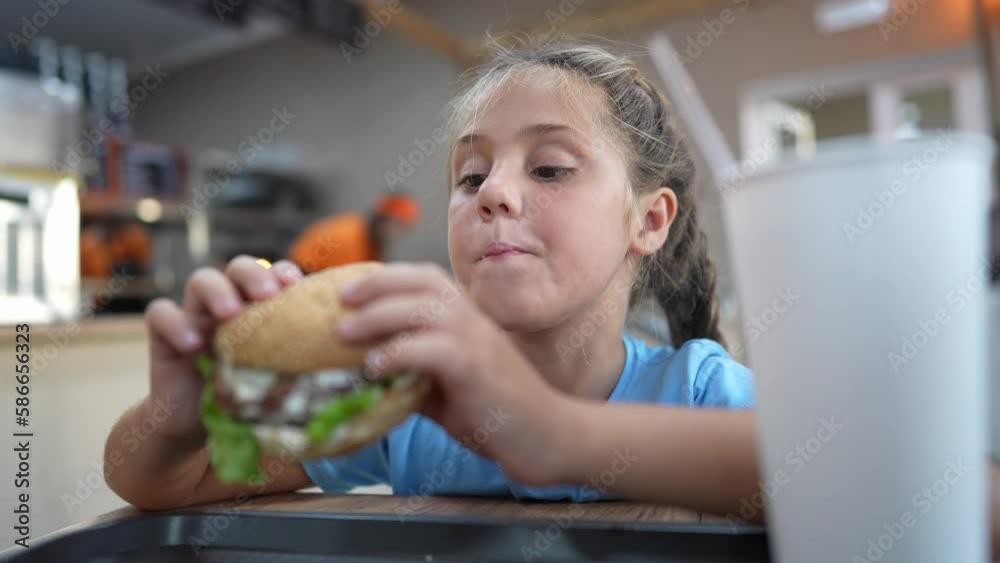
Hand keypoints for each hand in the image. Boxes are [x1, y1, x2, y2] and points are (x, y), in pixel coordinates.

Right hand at [143, 256, 303, 443]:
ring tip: (230, 314)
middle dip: (254, 274)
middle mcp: (229, 305)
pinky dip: (175, 324)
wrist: (196, 429)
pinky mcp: (164, 336)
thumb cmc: (245, 400)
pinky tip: (192, 346)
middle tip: (267, 295)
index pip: (272, 273)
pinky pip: (160, 314)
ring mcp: (196, 316)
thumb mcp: (277, 380)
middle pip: (238, 267)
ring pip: (200, 280)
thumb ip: (303, 367)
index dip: (284, 272)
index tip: (297, 285)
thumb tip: (355, 379)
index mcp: (258, 309)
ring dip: (217, 291)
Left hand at [335, 262, 579, 485]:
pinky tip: (373, 368)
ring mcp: (476, 339)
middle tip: (339, 299)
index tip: (349, 286)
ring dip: (378, 317)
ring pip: (422, 310)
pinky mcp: (475, 367)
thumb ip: (414, 373)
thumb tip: (367, 375)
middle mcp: (472, 318)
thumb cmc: (495, 411)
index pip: (425, 278)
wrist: (543, 434)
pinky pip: (430, 349)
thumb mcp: (446, 385)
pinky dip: (398, 354)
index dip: (386, 277)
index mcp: (466, 316)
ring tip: (343, 332)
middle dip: (375, 286)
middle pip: (419, 283)